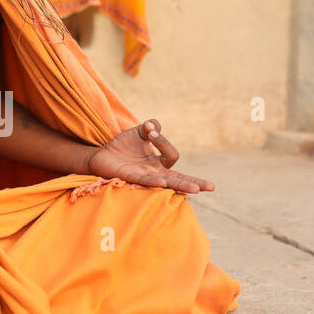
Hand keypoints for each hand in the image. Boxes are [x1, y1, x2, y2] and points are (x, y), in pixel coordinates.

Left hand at [86, 119, 213, 194]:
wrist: (102, 154)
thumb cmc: (123, 146)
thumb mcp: (139, 133)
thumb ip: (150, 127)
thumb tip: (153, 124)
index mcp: (159, 163)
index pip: (172, 155)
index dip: (162, 141)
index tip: (149, 130)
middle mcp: (156, 172)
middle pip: (180, 178)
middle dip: (195, 182)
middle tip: (211, 187)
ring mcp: (145, 177)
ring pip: (167, 183)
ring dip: (181, 185)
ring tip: (195, 190)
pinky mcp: (131, 179)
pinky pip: (145, 181)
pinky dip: (154, 181)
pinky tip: (163, 183)